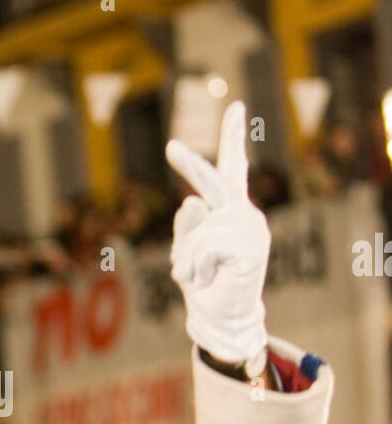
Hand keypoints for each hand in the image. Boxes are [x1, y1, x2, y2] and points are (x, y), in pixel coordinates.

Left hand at [166, 100, 269, 364]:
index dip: (234, 138)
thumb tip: (192, 201)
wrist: (221, 317)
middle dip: (192, 165)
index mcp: (229, 209)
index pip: (232, 168)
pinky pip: (205, 248)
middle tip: (171, 145)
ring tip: (196, 275)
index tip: (236, 106)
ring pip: (200, 227)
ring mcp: (251, 229)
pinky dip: (195, 268)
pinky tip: (209, 280)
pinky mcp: (250, 248)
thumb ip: (188, 226)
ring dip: (187, 257)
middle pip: (215, 181)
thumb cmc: (203, 282)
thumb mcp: (187, 249)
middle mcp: (244, 213)